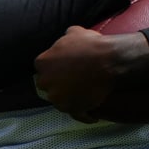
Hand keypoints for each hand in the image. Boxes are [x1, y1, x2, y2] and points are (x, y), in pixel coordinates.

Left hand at [33, 27, 148, 122]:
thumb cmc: (90, 45)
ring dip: (70, 100)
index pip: (43, 69)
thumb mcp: (74, 32)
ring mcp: (56, 97)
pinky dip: (85, 115)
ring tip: (85, 98)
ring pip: (61, 101)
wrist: (107, 61)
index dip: (55, 69)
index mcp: (42, 62)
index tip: (66, 69)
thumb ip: (65, 38)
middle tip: (74, 82)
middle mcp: (45, 81)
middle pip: (48, 86)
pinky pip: (77, 115)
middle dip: (58, 85)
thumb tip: (65, 38)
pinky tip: (93, 115)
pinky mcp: (70, 108)